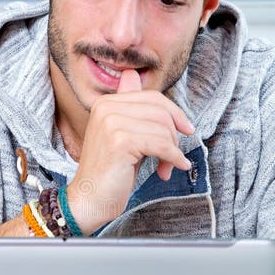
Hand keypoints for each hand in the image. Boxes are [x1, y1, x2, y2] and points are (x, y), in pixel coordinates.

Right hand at [66, 69, 194, 234]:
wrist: (89, 200)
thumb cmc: (109, 172)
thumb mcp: (123, 134)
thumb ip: (130, 107)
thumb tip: (132, 74)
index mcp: (105, 103)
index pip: (152, 97)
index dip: (174, 114)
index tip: (185, 130)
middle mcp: (105, 108)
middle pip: (160, 111)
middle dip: (174, 135)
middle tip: (173, 156)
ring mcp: (111, 123)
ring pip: (163, 129)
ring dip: (172, 152)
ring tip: (165, 168)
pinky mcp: (120, 142)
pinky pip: (161, 145)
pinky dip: (173, 158)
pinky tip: (172, 169)